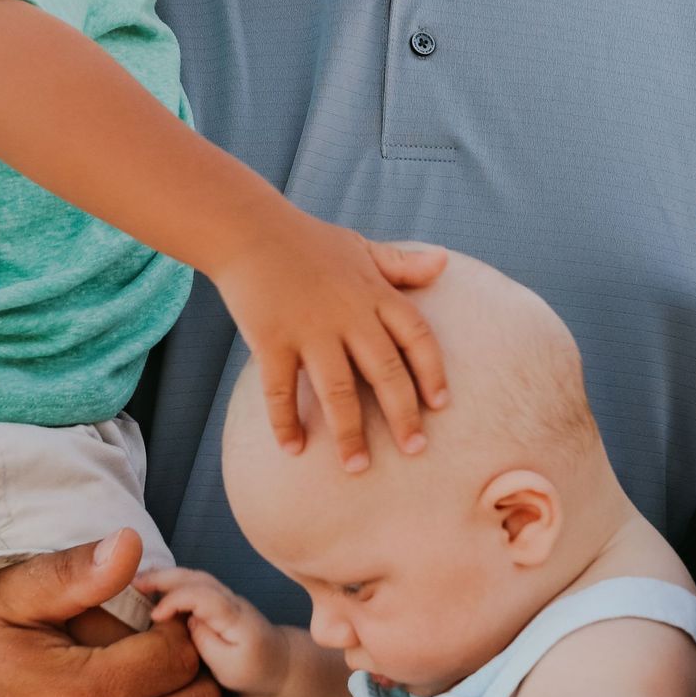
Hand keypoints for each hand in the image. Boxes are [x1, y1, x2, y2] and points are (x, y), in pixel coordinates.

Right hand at [137, 566, 287, 696]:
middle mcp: (230, 600)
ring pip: (194, 578)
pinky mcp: (218, 603)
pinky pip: (193, 586)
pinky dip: (171, 583)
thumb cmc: (255, 670)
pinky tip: (151, 588)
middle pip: (196, 578)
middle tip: (132, 582)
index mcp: (235, 616)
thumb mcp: (230, 668)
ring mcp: (225, 598)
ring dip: (165, 576)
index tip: (154, 616)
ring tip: (135, 581)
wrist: (279, 665)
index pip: (204, 596)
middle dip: (163, 577)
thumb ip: (207, 643)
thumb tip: (186, 621)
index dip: (176, 600)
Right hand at [215, 211, 448, 467]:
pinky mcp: (271, 339)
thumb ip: (402, 265)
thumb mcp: (363, 248)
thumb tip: (445, 263)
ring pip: (337, 390)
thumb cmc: (310, 243)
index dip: (432, 371)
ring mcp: (309, 329)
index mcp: (375, 293)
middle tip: (415, 450)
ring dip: (349, 433)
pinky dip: (286, 421)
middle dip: (403, 414)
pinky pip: (280, 389)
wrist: (250, 229)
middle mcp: (348, 314)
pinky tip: (293, 450)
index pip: (417, 336)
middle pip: (385, 371)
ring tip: (357, 468)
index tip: (441, 404)